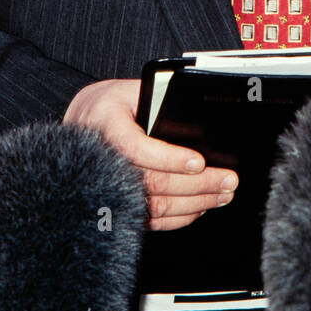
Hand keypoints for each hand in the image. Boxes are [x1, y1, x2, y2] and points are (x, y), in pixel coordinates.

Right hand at [63, 78, 237, 230]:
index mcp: (105, 123)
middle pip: (152, 182)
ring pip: (153, 206)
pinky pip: (150, 220)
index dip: (169, 158)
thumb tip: (199, 120)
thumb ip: (159, 103)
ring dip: (194, 203)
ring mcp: (107, 187)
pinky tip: (200, 206)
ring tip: (223, 194)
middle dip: (197, 185)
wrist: (82, 120)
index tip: (198, 161)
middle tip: (228, 181)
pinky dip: (179, 216)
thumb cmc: (110, 103)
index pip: (137, 148)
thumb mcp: (131, 91)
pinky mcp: (116, 205)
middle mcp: (101, 159)